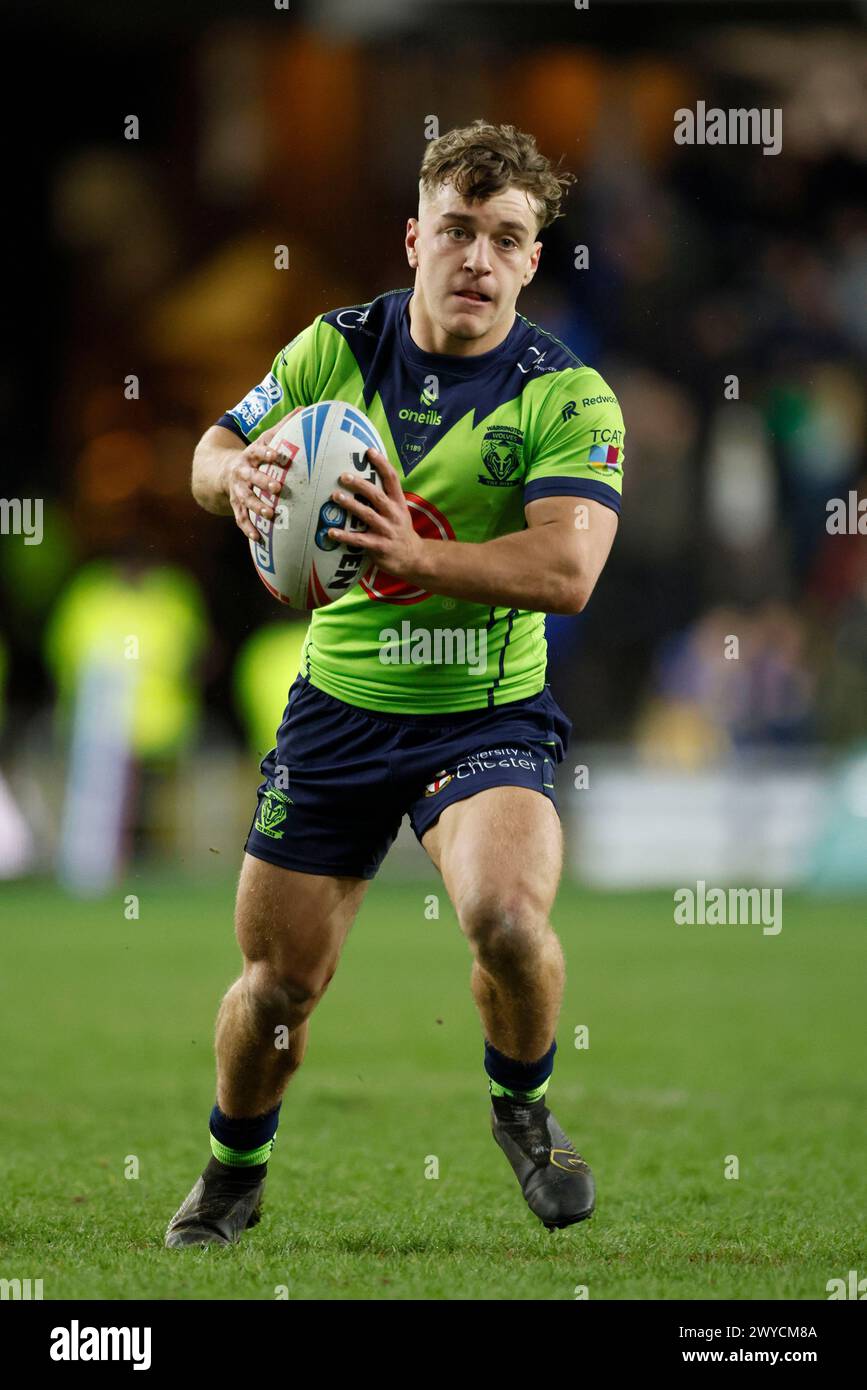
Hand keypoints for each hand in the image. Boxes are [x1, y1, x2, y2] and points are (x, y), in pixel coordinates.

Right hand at [222, 414, 300, 541]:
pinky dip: (249, 529)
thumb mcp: (264, 438)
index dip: (269, 454)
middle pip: (252, 478)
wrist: (220, 471)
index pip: (259, 452)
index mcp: (250, 455)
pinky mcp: (236, 506)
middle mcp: (242, 473)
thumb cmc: (254, 455)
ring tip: (270, 516)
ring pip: (246, 500)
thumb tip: (305, 409)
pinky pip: (241, 519)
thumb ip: (283, 426)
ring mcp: (238, 491)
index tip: (281, 458)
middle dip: (263, 483)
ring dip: (258, 508)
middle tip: (277, 488)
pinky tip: (259, 538)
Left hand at [326, 449, 423, 580]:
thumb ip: (385, 497)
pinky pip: (359, 540)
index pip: (392, 479)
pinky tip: (330, 532)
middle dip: (360, 484)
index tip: (369, 451)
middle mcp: (394, 514)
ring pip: (367, 515)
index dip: (382, 463)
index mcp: (398, 502)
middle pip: (377, 495)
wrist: (414, 558)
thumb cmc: (400, 531)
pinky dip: (344, 536)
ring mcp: (387, 530)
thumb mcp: (399, 511)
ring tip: (335, 497)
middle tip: (343, 476)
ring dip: (351, 505)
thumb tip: (364, 478)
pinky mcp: (380, 546)